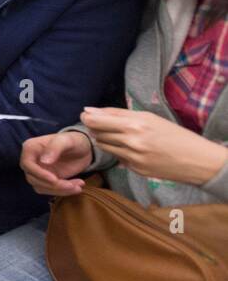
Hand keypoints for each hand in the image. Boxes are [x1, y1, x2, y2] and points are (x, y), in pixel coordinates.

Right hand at [20, 131, 92, 196]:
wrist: (83, 149)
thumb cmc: (73, 140)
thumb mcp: (66, 141)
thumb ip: (55, 148)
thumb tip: (44, 161)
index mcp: (30, 148)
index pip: (27, 164)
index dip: (39, 174)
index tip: (55, 179)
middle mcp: (31, 161)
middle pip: (33, 179)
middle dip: (53, 185)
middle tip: (73, 185)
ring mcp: (38, 172)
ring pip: (41, 187)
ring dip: (59, 190)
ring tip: (78, 186)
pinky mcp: (46, 180)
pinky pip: (49, 190)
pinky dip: (62, 192)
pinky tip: (76, 186)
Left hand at [81, 107, 226, 185]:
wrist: (195, 160)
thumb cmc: (172, 134)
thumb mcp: (148, 117)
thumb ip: (117, 114)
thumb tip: (89, 110)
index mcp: (135, 125)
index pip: (97, 121)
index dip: (87, 117)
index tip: (85, 114)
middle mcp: (131, 142)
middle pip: (97, 133)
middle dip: (95, 128)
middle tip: (99, 123)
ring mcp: (132, 158)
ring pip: (104, 146)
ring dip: (105, 139)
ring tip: (118, 135)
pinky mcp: (134, 170)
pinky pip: (117, 157)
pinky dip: (118, 151)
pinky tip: (130, 148)